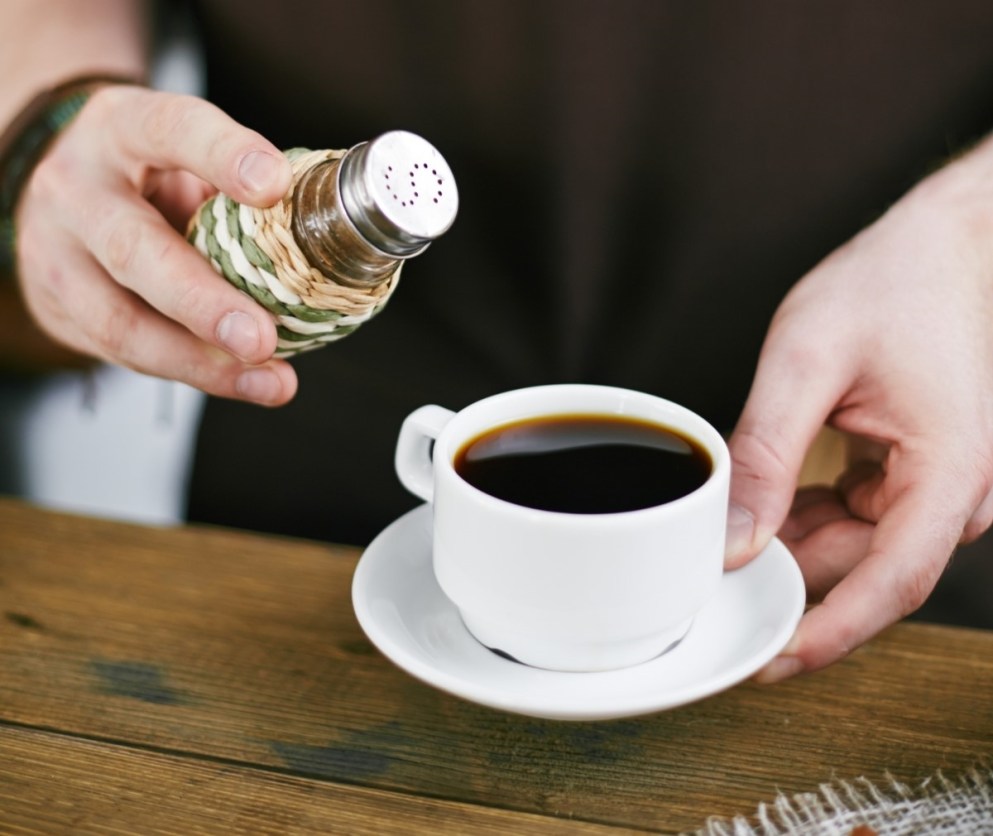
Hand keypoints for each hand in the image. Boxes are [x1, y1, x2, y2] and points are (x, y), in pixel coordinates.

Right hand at [14, 84, 296, 404]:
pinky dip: (193, 372)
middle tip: (262, 337)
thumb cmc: (145, 173)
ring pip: (120, 322)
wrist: (56, 192)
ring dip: (201, 361)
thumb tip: (324, 235)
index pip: (170, 128)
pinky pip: (126, 354)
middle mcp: (77, 189)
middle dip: (202, 302)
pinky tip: (243, 381)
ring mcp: (56, 255)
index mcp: (121, 129)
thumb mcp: (182, 155)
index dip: (222, 155)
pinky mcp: (59, 311)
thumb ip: (235, 189)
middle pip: (132, 249)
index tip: (276, 186)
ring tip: (268, 379)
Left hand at [725, 137, 992, 680]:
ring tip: (734, 513)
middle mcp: (959, 493)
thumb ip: (767, 455)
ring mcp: (941, 488)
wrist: (941, 247)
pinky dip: (807, 516)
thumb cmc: (890, 285)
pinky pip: (858, 521)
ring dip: (792, 541)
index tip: (767, 663)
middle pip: (862, 570)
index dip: (827, 635)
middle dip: (786, 575)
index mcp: (951, 472)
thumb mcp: (806, 362)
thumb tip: (735, 541)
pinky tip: (770, 494)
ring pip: (854, 549)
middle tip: (710, 568)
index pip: (891, 584)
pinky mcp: (918, 478)